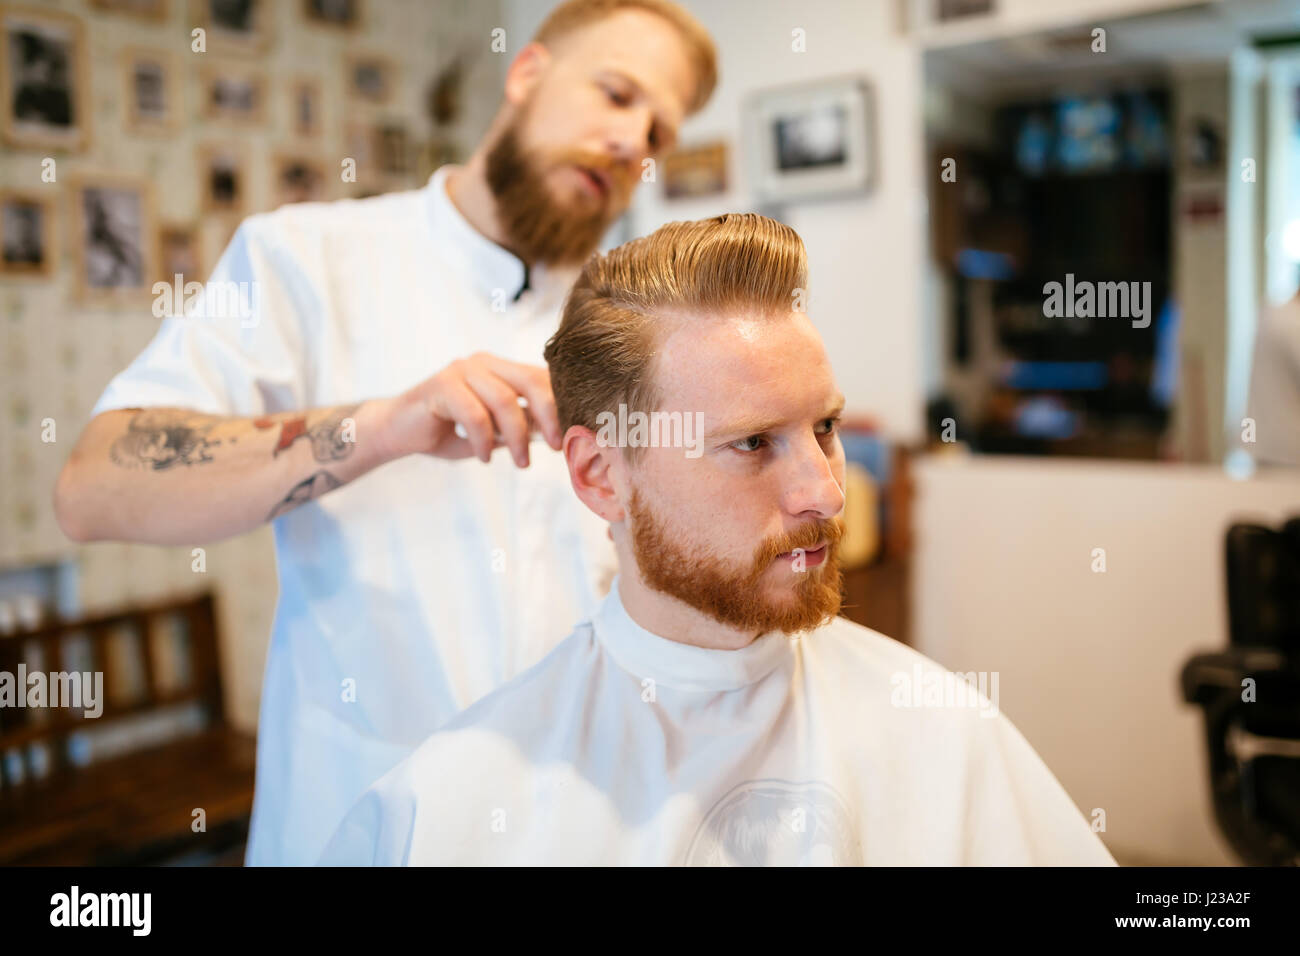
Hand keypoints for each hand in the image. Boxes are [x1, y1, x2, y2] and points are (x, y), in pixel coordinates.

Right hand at [380, 353, 562, 466]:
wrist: (396, 431)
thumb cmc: (447, 431)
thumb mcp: (491, 431)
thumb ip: (519, 428)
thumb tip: (558, 438)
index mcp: (500, 368)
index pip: (541, 377)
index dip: (561, 404)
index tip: (573, 434)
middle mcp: (484, 363)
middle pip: (531, 382)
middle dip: (549, 416)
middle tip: (558, 447)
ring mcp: (462, 370)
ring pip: (505, 400)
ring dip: (517, 436)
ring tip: (521, 462)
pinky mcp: (441, 385)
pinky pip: (474, 414)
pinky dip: (485, 440)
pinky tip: (484, 457)